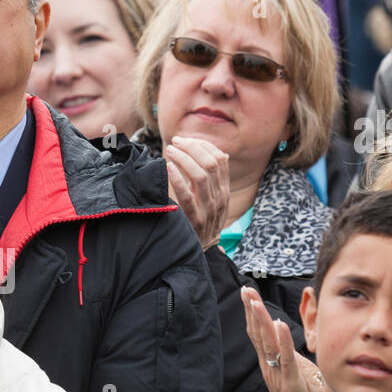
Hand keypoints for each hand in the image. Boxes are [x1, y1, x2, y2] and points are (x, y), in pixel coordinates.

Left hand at [164, 135, 229, 249]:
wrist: (200, 251)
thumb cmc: (199, 221)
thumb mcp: (208, 198)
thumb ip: (205, 178)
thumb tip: (198, 151)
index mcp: (224, 189)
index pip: (221, 159)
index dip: (203, 145)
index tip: (185, 140)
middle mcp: (220, 197)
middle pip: (211, 163)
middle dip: (192, 147)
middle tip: (174, 143)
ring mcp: (209, 209)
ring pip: (201, 175)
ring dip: (183, 159)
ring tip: (170, 151)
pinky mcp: (196, 220)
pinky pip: (187, 196)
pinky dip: (177, 179)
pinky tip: (168, 168)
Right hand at [242, 288, 323, 391]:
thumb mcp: (291, 370)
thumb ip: (285, 353)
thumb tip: (282, 334)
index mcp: (267, 361)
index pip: (256, 333)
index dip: (252, 313)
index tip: (247, 293)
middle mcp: (268, 366)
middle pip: (257, 334)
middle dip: (251, 311)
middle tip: (245, 290)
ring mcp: (277, 374)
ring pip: (267, 343)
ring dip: (261, 321)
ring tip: (255, 302)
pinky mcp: (290, 382)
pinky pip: (286, 359)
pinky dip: (282, 341)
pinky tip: (279, 325)